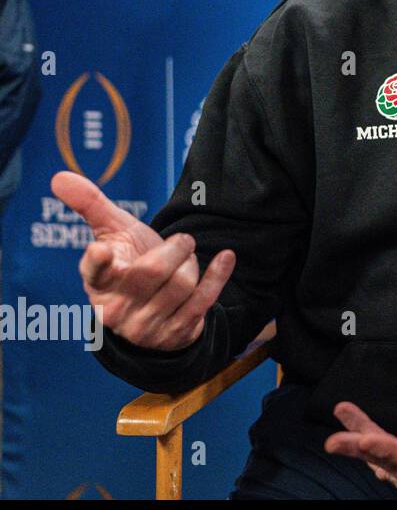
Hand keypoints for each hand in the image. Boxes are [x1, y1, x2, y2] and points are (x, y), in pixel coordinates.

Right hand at [50, 170, 235, 350]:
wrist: (154, 307)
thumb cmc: (129, 261)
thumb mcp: (112, 234)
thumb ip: (90, 205)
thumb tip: (59, 176)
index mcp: (97, 283)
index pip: (95, 272)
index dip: (97, 261)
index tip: (101, 248)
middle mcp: (116, 310)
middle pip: (152, 272)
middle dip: (175, 248)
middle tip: (182, 240)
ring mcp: (146, 326)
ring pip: (181, 285)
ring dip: (191, 264)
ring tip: (186, 261)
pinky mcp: (175, 333)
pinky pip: (204, 300)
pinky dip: (218, 275)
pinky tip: (225, 257)